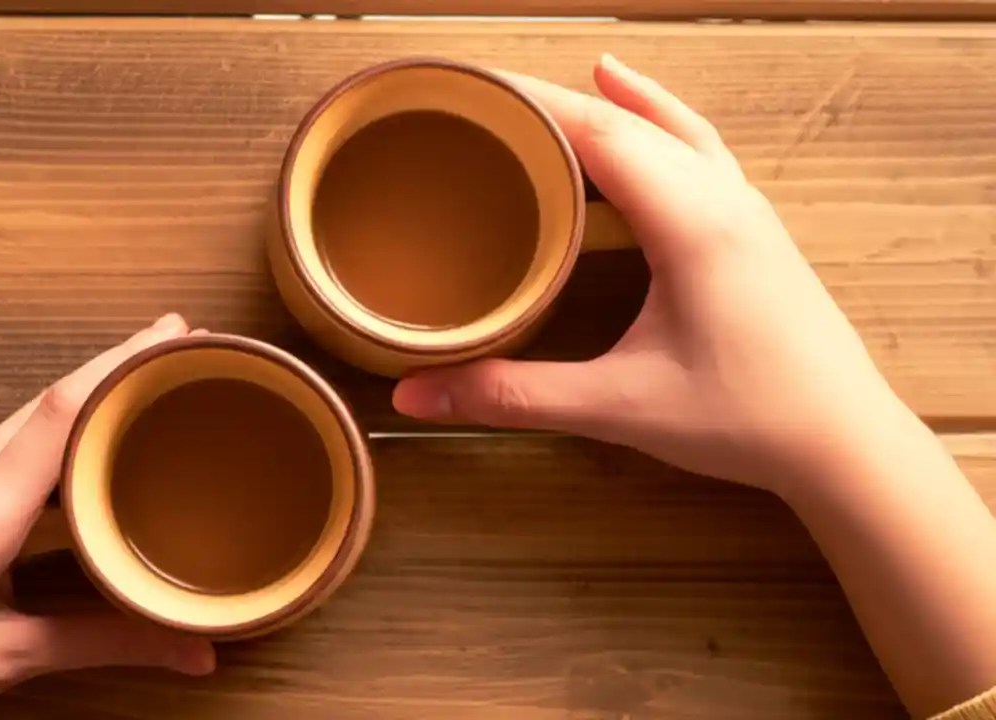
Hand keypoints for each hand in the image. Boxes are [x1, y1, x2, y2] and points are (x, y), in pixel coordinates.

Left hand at [0, 314, 214, 719]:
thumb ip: (106, 643)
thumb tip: (197, 649)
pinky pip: (9, 448)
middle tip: (178, 340)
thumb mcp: (7, 661)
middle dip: (113, 364)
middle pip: (46, 402)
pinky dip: (58, 428)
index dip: (118, 366)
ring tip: (145, 378)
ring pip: (26, 421)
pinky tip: (84, 440)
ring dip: (85, 393)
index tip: (172, 334)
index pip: (58, 416)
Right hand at [394, 55, 910, 492]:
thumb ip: (516, 394)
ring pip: (679, 129)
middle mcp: (724, 199)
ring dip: (626, 102)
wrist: (846, 443)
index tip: (475, 91)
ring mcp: (749, 212)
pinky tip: (660, 134)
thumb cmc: (745, 420)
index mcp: (691, 220)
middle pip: (634, 121)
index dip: (533, 103)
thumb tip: (416, 393)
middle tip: (497, 94)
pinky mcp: (760, 234)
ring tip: (585, 76)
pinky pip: (706, 154)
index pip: (601, 131)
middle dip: (562, 100)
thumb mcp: (618, 405)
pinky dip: (669, 128)